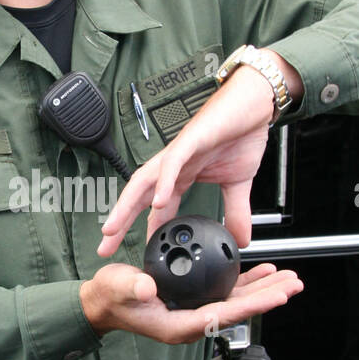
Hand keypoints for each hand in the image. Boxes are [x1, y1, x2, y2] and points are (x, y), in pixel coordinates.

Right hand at [80, 260, 302, 341]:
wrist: (106, 301)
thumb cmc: (112, 297)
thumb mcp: (119, 288)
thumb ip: (133, 288)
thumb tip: (149, 289)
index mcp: (180, 325)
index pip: (222, 315)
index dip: (250, 306)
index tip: (274, 296)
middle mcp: (194, 322)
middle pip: (238, 310)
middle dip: (268, 297)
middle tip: (293, 285)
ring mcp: (197, 312)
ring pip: (238, 302)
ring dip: (264, 291)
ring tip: (288, 279)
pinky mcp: (197, 300)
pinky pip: (228, 293)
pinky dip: (247, 283)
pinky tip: (263, 273)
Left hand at [99, 63, 281, 255]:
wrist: (254, 103)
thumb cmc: (241, 134)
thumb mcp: (239, 184)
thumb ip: (236, 212)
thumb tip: (241, 240)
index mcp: (181, 177)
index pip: (156, 209)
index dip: (145, 231)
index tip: (138, 256)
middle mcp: (172, 166)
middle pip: (137, 197)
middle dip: (119, 221)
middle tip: (104, 246)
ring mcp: (179, 153)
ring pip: (144, 180)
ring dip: (126, 205)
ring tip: (114, 228)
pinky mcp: (191, 140)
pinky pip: (172, 163)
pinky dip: (163, 183)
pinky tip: (157, 201)